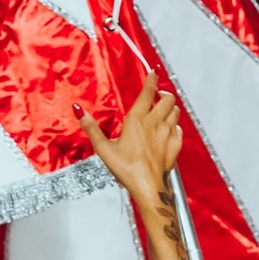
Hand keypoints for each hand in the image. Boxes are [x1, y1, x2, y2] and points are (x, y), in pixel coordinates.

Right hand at [79, 73, 181, 213]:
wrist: (148, 187)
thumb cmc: (126, 168)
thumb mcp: (103, 149)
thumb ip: (91, 128)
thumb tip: (79, 110)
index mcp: (137, 120)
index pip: (147, 93)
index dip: (151, 81)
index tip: (153, 73)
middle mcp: (155, 124)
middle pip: (168, 99)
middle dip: (164, 94)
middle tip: (158, 95)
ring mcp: (167, 134)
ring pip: (176, 112)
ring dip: (171, 108)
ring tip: (163, 109)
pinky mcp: (175, 146)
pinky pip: (179, 129)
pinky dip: (176, 125)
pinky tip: (169, 129)